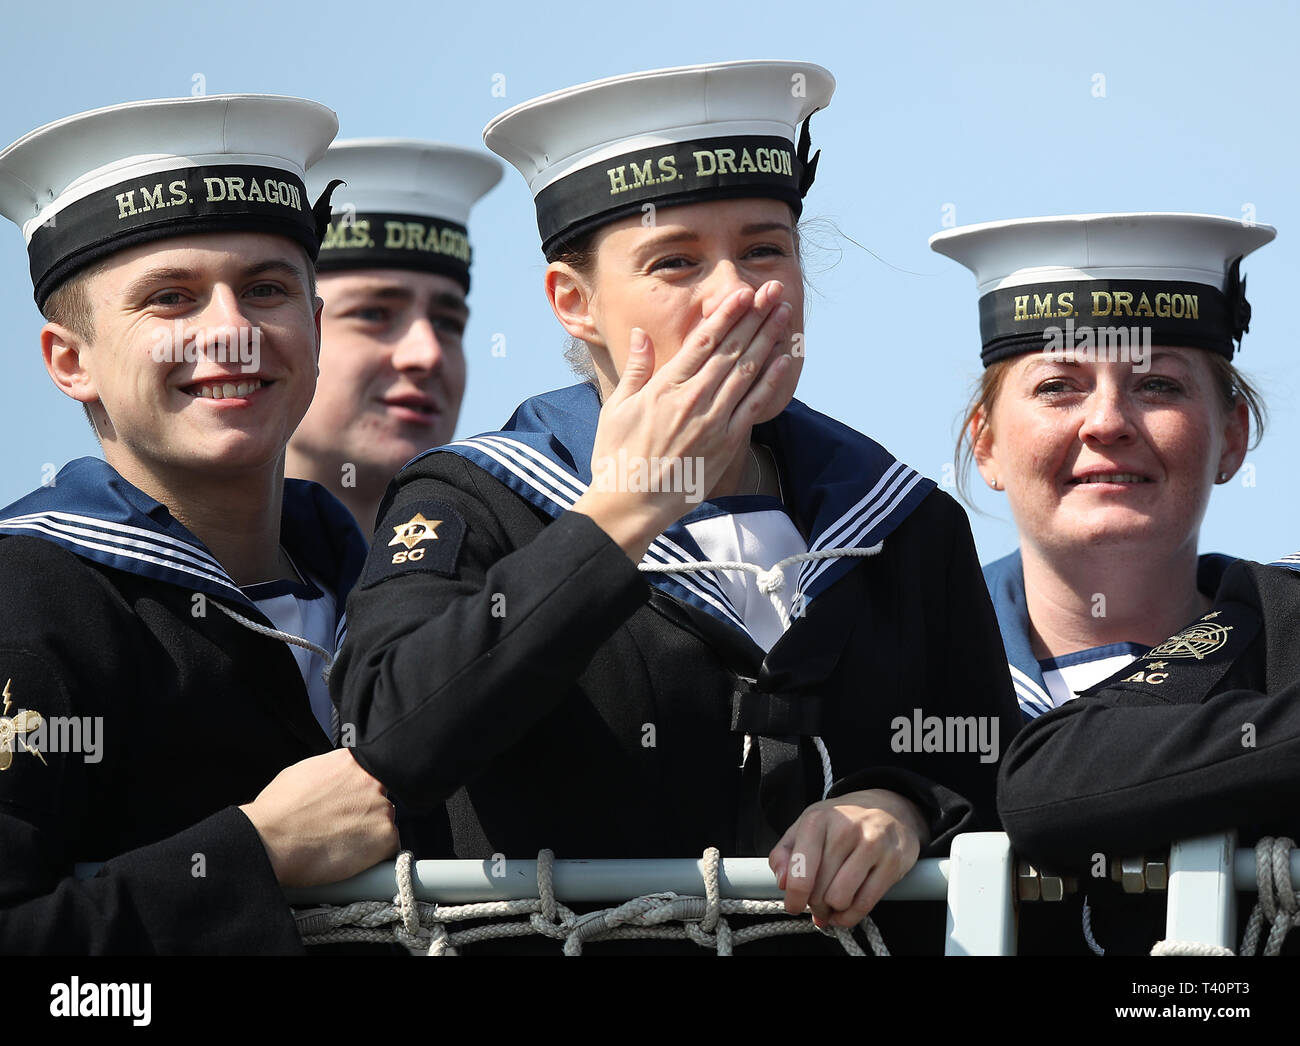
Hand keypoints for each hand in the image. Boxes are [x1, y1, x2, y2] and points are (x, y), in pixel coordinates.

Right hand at [239, 748, 399, 887]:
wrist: (269, 841)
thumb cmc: (277, 811)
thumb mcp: (303, 773)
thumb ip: (331, 773)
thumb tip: (337, 781)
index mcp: (352, 761)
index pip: (370, 774)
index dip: (361, 793)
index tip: (352, 806)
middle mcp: (372, 780)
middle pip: (380, 799)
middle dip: (365, 814)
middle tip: (341, 829)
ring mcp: (382, 808)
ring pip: (384, 823)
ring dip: (369, 834)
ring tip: (339, 846)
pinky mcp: (385, 836)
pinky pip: (388, 847)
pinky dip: (373, 856)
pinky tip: (348, 858)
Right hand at [573, 280, 793, 559]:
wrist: (631, 505)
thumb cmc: (618, 458)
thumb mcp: (617, 408)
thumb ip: (636, 369)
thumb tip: (641, 335)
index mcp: (665, 388)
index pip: (703, 342)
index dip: (726, 315)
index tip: (743, 294)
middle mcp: (693, 400)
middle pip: (732, 350)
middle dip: (755, 317)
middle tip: (774, 291)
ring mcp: (713, 422)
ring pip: (748, 372)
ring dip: (768, 340)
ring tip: (783, 314)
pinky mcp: (726, 444)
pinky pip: (754, 406)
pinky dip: (771, 382)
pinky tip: (783, 360)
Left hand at [768, 789, 928, 927]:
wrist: (889, 808)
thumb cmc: (840, 823)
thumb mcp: (806, 827)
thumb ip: (783, 853)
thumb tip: (782, 882)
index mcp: (817, 820)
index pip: (800, 872)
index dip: (793, 898)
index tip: (793, 906)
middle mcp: (845, 829)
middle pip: (819, 891)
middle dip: (814, 904)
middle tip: (817, 900)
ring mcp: (872, 845)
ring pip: (840, 900)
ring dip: (832, 910)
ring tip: (831, 902)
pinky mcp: (893, 863)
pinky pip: (865, 905)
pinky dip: (850, 916)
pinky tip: (845, 910)